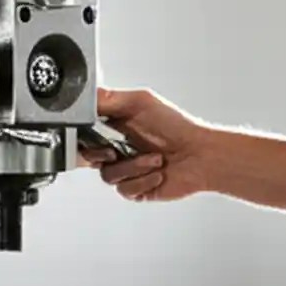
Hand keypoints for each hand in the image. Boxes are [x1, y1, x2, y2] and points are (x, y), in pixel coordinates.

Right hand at [80, 87, 213, 201]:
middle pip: (89, 157)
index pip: (85, 132)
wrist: (201, 156)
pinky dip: (143, 181)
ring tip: (155, 159)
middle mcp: (118, 148)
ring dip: (134, 167)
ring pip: (108, 175)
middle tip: (115, 151)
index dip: (84, 137)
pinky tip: (158, 173)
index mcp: (115, 125)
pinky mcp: (136, 188)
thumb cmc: (177, 126)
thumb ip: (108, 98)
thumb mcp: (140, 102)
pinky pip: (125, 190)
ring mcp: (127, 169)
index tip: (95, 136)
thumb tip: (84, 96)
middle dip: (102, 155)